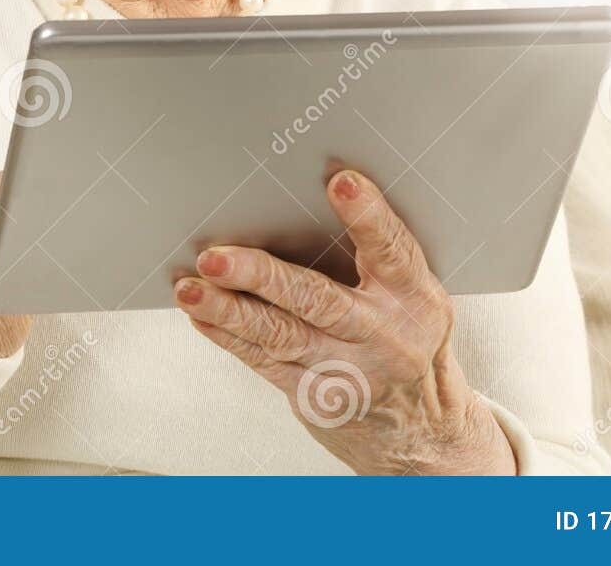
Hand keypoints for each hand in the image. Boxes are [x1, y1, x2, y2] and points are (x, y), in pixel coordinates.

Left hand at [173, 163, 516, 474]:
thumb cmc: (408, 335)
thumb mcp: (415, 293)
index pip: (393, 250)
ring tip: (190, 288)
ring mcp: (346, 370)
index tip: (341, 182)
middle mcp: (381, 334)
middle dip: (261, 277)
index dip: (368, 217)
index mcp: (414, 296)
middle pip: (317, 299)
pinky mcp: (315, 396)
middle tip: (216, 258)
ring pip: (278, 334)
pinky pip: (264, 360)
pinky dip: (228, 335)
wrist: (420, 427)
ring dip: (228, 310)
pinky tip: (200, 314)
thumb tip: (314, 192)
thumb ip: (379, 254)